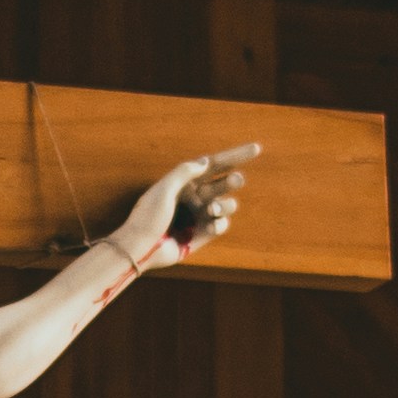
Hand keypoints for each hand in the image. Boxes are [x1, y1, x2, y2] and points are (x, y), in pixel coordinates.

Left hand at [112, 143, 260, 271]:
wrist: (141, 247)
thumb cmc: (148, 216)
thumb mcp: (164, 188)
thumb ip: (185, 172)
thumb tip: (206, 161)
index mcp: (184, 182)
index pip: (214, 164)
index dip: (235, 156)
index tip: (256, 149)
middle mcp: (193, 197)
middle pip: (223, 183)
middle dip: (232, 181)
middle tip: (236, 180)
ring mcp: (199, 215)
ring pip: (226, 204)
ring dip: (225, 204)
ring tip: (213, 208)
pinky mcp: (202, 234)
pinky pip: (221, 225)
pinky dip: (220, 223)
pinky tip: (211, 225)